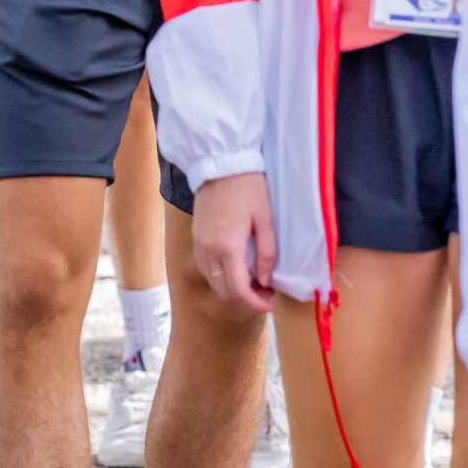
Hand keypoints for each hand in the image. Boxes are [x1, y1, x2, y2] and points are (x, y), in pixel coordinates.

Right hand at [192, 172, 278, 310]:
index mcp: (228, 247)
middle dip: (246, 297)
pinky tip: (236, 265)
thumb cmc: (247, 187)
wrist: (221, 163)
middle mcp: (209, 250)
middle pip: (224, 291)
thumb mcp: (265, 219)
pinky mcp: (196, 237)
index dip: (257, 304)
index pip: (240, 291)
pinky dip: (220, 275)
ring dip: (232, 287)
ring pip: (213, 281)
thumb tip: (266, 280)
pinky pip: (206, 267)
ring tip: (253, 277)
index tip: (271, 303)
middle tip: (266, 288)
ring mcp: (199, 244)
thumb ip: (267, 254)